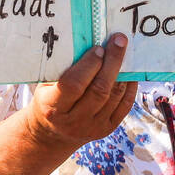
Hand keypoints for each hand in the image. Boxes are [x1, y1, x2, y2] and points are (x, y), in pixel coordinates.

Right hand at [24, 33, 138, 153]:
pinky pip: (125, 105)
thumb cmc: (48, 99)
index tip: (98, 48)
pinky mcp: (107, 129)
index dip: (88, 65)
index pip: (74, 85)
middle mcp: (74, 121)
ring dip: (123, 72)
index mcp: (53, 107)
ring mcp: (93, 127)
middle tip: (118, 41)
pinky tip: (129, 72)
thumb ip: (63, 69)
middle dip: (112, 62)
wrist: (52, 133)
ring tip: (125, 52)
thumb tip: (88, 41)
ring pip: (114, 96)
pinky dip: (129, 86)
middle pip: (99, 90)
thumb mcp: (45, 86)